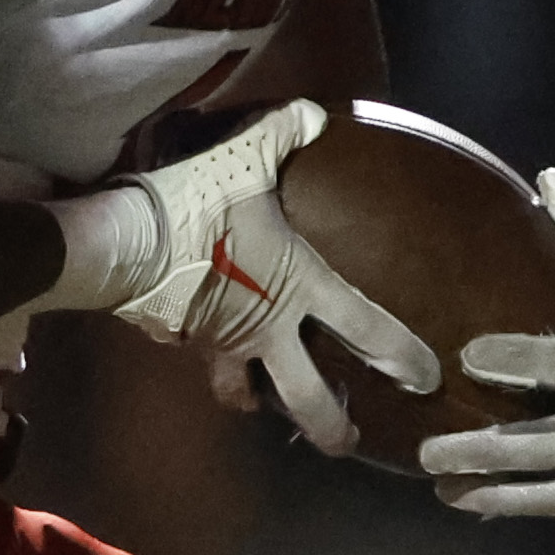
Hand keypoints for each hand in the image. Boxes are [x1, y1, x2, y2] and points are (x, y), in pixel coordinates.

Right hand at [111, 100, 437, 455]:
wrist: (130, 242)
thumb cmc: (200, 206)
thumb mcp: (245, 159)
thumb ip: (283, 133)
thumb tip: (313, 113)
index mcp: (298, 286)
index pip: (365, 328)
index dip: (401, 357)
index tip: (424, 379)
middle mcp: (267, 328)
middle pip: (310, 399)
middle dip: (333, 429)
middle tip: (347, 442)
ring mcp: (223, 343)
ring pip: (247, 394)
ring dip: (261, 401)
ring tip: (264, 400)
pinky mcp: (182, 342)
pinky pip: (201, 358)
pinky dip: (208, 358)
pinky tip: (204, 345)